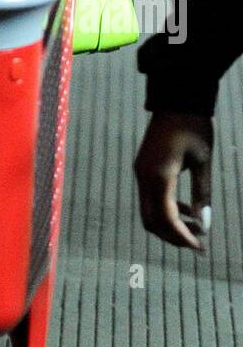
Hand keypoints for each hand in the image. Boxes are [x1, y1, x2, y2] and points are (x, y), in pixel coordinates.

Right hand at [134, 112, 212, 249]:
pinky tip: (186, 210)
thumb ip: (202, 193)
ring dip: (170, 225)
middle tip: (198, 242)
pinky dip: (165, 210)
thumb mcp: (202, 161)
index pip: (167, 218)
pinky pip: (149, 198)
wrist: (175, 99)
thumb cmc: (193, 127)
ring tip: (196, 228)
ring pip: (149, 212)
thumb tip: (204, 223)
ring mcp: (140, 172)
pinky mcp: (142, 168)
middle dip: (173, 236)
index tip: (200, 247)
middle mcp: (144, 176)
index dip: (182, 237)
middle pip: (152, 221)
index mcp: (159, 176)